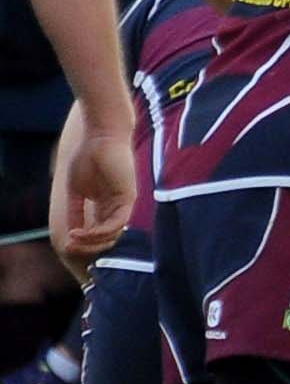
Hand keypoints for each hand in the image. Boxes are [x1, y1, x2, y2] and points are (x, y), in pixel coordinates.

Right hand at [56, 123, 129, 267]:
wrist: (99, 138)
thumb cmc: (87, 158)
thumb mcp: (76, 190)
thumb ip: (75, 210)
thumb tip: (72, 233)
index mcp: (105, 205)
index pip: (100, 233)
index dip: (85, 242)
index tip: (67, 244)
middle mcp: (116, 207)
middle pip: (108, 238)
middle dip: (89, 246)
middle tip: (70, 246)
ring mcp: (123, 203)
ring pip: (113, 234)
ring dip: (92, 241)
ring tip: (73, 239)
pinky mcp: (128, 197)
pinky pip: (118, 222)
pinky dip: (101, 231)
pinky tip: (84, 232)